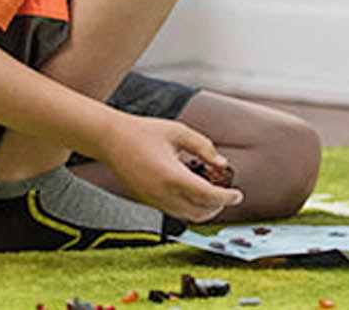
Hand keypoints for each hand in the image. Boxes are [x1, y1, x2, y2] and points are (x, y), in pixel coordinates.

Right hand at [101, 114, 242, 221]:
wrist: (110, 140)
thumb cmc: (143, 132)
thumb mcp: (179, 132)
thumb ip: (204, 147)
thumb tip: (222, 163)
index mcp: (171, 176)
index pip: (206, 195)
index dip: (226, 198)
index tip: (238, 195)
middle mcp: (162, 193)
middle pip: (199, 213)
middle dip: (218, 207)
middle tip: (228, 195)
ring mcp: (153, 200)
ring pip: (186, 216)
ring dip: (204, 210)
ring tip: (214, 194)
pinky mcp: (147, 201)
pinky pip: (174, 211)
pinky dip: (189, 208)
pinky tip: (194, 192)